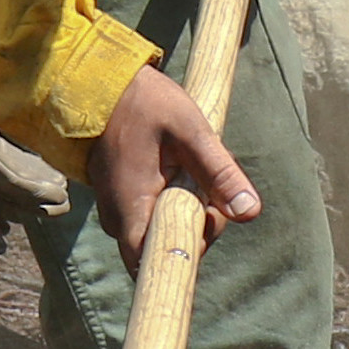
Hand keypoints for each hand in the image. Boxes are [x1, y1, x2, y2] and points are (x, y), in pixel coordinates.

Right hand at [85, 60, 258, 264]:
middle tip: (203, 172)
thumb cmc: (142, 104)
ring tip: (188, 162)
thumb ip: (220, 173)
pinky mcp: (125, 202)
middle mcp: (120, 222)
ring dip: (190, 203)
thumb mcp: (190, 132)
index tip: (208, 215)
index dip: (193, 252)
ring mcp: (121, 213)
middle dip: (201, 217)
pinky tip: (177, 165)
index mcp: (132, 212)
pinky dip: (177, 195)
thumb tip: (249, 212)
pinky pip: (158, 213)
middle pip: (173, 246)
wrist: (99, 83)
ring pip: (168, 228)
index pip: (162, 265)